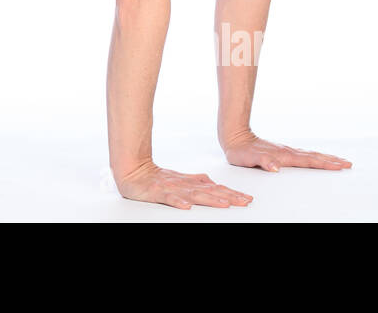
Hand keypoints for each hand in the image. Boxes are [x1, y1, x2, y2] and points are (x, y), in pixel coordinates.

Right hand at [114, 159, 252, 209]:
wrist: (131, 170)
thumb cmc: (154, 177)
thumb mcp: (179, 179)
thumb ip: (195, 180)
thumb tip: (212, 181)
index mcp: (189, 183)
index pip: (214, 189)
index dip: (231, 193)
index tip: (246, 198)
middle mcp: (183, 185)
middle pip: (209, 192)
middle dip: (228, 197)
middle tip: (245, 202)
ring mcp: (171, 188)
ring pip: (193, 195)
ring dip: (210, 199)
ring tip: (224, 204)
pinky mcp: (157, 192)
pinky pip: (168, 198)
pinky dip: (178, 202)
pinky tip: (187, 206)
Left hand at [221, 130, 352, 171]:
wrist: (234, 137)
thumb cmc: (240, 151)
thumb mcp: (248, 159)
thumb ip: (263, 162)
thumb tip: (276, 168)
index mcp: (284, 156)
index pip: (309, 161)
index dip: (325, 164)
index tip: (340, 166)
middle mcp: (288, 152)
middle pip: (314, 156)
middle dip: (332, 160)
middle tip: (348, 163)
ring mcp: (286, 151)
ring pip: (311, 155)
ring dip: (326, 157)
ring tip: (339, 160)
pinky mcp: (282, 152)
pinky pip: (304, 155)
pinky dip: (315, 157)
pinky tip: (317, 158)